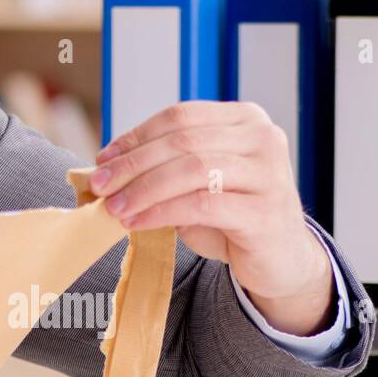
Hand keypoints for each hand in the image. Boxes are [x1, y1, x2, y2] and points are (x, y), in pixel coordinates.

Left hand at [89, 100, 333, 335]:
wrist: (279, 259)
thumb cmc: (230, 215)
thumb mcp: (193, 182)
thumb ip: (162, 165)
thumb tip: (106, 164)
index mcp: (244, 118)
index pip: (179, 116)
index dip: (136, 136)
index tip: (103, 159)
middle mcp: (263, 138)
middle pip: (182, 142)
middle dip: (132, 164)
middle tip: (99, 185)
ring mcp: (270, 174)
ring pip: (191, 170)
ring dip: (143, 189)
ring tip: (114, 207)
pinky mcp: (266, 212)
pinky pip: (201, 205)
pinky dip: (161, 212)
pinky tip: (138, 222)